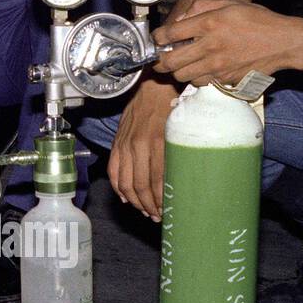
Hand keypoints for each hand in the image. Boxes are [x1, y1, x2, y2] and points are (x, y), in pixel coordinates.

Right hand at [107, 79, 175, 219]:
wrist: (153, 85)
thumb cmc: (173, 104)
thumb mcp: (182, 128)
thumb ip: (182, 152)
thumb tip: (188, 178)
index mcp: (158, 142)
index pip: (158, 181)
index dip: (162, 201)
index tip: (169, 212)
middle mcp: (138, 145)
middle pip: (141, 186)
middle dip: (149, 206)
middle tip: (157, 217)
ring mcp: (125, 144)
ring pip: (126, 182)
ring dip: (135, 201)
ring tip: (145, 211)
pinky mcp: (117, 143)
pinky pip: (114, 170)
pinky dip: (118, 187)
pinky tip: (127, 198)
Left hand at [153, 0, 302, 85]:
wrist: (285, 42)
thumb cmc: (257, 20)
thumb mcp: (228, 3)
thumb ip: (199, 8)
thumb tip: (178, 21)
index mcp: (209, 23)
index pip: (168, 34)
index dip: (157, 38)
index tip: (158, 39)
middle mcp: (210, 46)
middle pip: (169, 61)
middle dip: (159, 61)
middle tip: (160, 58)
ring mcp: (218, 65)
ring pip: (181, 76)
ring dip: (178, 70)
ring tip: (183, 63)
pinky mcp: (226, 79)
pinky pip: (200, 83)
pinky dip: (196, 78)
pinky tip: (201, 69)